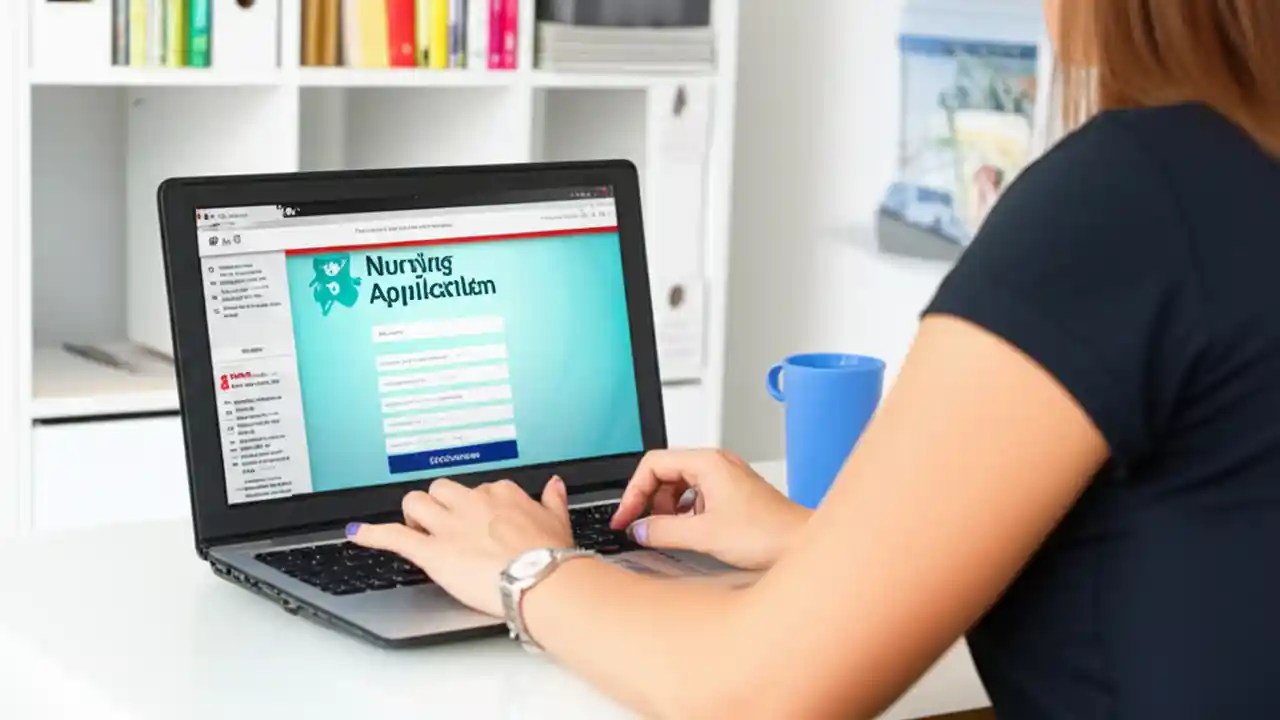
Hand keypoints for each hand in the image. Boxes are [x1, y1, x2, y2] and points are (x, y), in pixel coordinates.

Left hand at [348, 476, 573, 616]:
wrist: (540, 580)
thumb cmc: (551, 557)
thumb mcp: (557, 520)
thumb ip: (551, 499)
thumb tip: (554, 484)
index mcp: (500, 494)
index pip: (480, 490)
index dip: (475, 507)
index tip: (479, 521)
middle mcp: (471, 503)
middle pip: (441, 490)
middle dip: (439, 505)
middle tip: (445, 526)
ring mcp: (449, 526)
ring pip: (416, 503)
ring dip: (413, 515)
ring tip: (417, 529)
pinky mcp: (431, 551)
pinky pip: (394, 536)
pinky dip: (372, 534)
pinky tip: (358, 533)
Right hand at [611, 449, 809, 569]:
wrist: (803, 545)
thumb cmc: (768, 533)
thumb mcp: (704, 534)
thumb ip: (663, 531)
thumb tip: (638, 530)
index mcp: (708, 463)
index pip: (654, 464)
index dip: (634, 491)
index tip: (626, 516)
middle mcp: (716, 465)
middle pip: (665, 474)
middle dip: (648, 501)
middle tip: (639, 527)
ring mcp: (725, 479)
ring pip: (679, 487)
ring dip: (666, 510)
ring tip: (663, 533)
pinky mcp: (732, 495)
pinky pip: (696, 498)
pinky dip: (683, 515)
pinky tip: (686, 534)